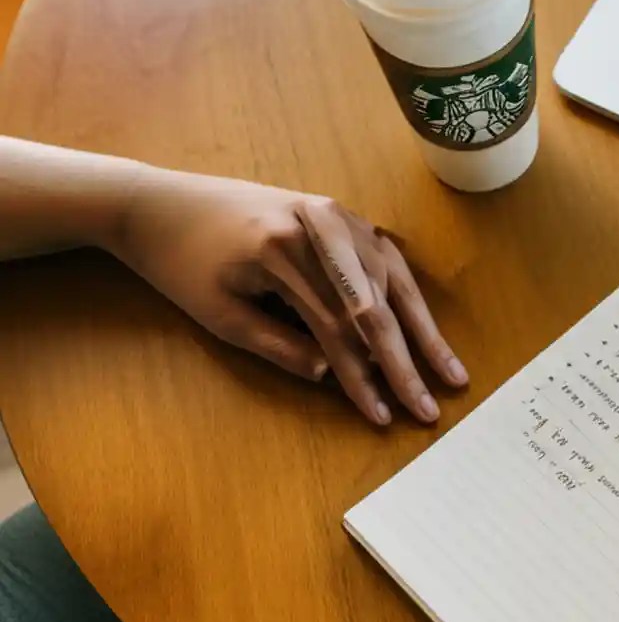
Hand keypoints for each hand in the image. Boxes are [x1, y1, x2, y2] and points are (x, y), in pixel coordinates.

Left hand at [106, 167, 467, 424]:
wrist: (164, 203)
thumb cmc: (182, 264)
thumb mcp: (222, 316)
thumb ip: (281, 346)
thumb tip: (336, 375)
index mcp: (283, 250)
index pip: (336, 328)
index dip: (362, 379)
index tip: (381, 417)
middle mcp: (321, 226)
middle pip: (375, 308)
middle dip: (405, 365)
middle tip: (428, 408)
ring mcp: (339, 217)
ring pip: (393, 284)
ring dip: (424, 335)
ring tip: (452, 375)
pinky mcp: (344, 217)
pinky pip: (389, 263)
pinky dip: (411, 302)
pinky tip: (430, 333)